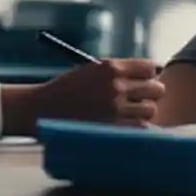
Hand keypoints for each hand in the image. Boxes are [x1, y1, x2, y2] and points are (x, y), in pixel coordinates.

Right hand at [32, 59, 164, 127]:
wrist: (40, 109)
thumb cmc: (65, 90)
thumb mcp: (89, 72)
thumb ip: (116, 73)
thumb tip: (148, 75)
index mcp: (110, 67)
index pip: (148, 67)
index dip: (147, 75)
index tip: (143, 81)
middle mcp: (116, 86)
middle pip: (155, 88)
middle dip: (150, 94)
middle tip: (141, 99)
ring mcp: (116, 109)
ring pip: (150, 110)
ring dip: (143, 112)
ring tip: (130, 115)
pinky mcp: (113, 129)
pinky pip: (141, 128)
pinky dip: (138, 128)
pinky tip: (127, 127)